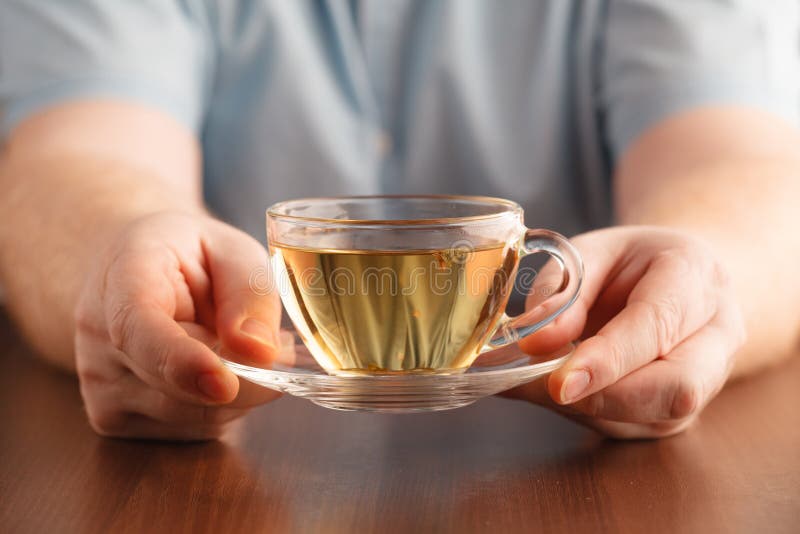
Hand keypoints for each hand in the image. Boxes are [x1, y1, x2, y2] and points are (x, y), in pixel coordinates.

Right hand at [74, 212, 284, 439]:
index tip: (225, 384)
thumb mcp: (232, 249)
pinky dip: (223, 406)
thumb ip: (251, 292)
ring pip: (198, 416)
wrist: (132, 273)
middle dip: (247, 373)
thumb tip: (261, 352)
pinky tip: (215, 368)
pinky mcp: (115, 421)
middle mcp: (98, 337)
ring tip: (236, 344)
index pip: (138, 330)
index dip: (181, 362)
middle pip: (181, 387)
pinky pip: (195, 429)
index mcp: (123, 277)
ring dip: (240, 390)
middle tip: (277, 339)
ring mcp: (101, 387)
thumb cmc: (189, 255)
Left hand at [508, 226, 745, 437]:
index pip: (657, 325)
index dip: (607, 359)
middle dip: (604, 397)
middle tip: (544, 386)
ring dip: (588, 408)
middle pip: (678, 388)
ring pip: (656, 417)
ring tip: (539, 381)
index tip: (560, 383)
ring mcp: (708, 380)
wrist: (684, 281)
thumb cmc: (633, 263)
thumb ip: (563, 290)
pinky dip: (587, 413)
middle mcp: (717, 333)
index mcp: (696, 276)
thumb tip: (535, 342)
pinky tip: (560, 388)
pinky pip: (634, 427)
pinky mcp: (682, 413)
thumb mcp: (592, 252)